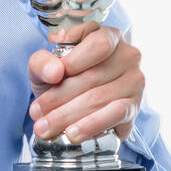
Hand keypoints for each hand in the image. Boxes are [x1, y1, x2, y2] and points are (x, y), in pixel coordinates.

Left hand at [26, 22, 144, 144]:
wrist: (72, 102)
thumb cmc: (61, 77)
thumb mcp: (44, 66)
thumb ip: (42, 61)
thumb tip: (55, 71)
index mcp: (108, 36)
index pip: (98, 44)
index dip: (74, 61)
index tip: (52, 78)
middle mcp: (127, 56)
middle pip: (93, 76)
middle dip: (59, 97)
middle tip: (36, 113)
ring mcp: (134, 81)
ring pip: (99, 98)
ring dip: (67, 116)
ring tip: (45, 127)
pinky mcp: (134, 107)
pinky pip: (115, 115)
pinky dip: (91, 125)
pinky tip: (73, 133)